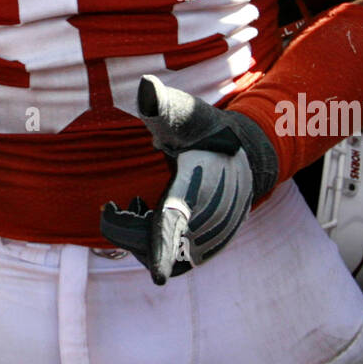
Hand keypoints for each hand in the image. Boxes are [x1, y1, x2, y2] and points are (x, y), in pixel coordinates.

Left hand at [100, 75, 277, 283]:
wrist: (246, 154)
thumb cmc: (207, 132)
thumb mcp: (186, 114)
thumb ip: (162, 105)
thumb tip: (145, 87)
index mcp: (197, 190)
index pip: (176, 224)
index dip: (164, 249)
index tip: (158, 276)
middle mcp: (207, 221)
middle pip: (155, 244)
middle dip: (128, 230)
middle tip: (115, 207)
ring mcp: (211, 239)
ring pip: (164, 257)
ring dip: (141, 238)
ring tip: (136, 207)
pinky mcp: (208, 249)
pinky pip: (174, 260)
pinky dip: (155, 245)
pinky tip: (149, 216)